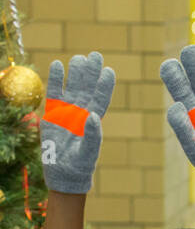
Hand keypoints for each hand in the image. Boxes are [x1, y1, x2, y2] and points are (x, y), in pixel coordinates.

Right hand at [40, 52, 115, 194]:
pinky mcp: (52, 113)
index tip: (109, 70)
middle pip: (87, 88)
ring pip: (72, 87)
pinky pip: (53, 93)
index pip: (101, 99)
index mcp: (94, 121)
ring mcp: (67, 112)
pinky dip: (55, 79)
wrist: (63, 173)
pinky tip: (57, 64)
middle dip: (92, 72)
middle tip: (96, 55)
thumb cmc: (80, 165)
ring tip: (79, 57)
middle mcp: (82, 113)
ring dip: (76, 73)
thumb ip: (92, 135)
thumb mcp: (88, 152)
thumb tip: (94, 116)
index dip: (105, 85)